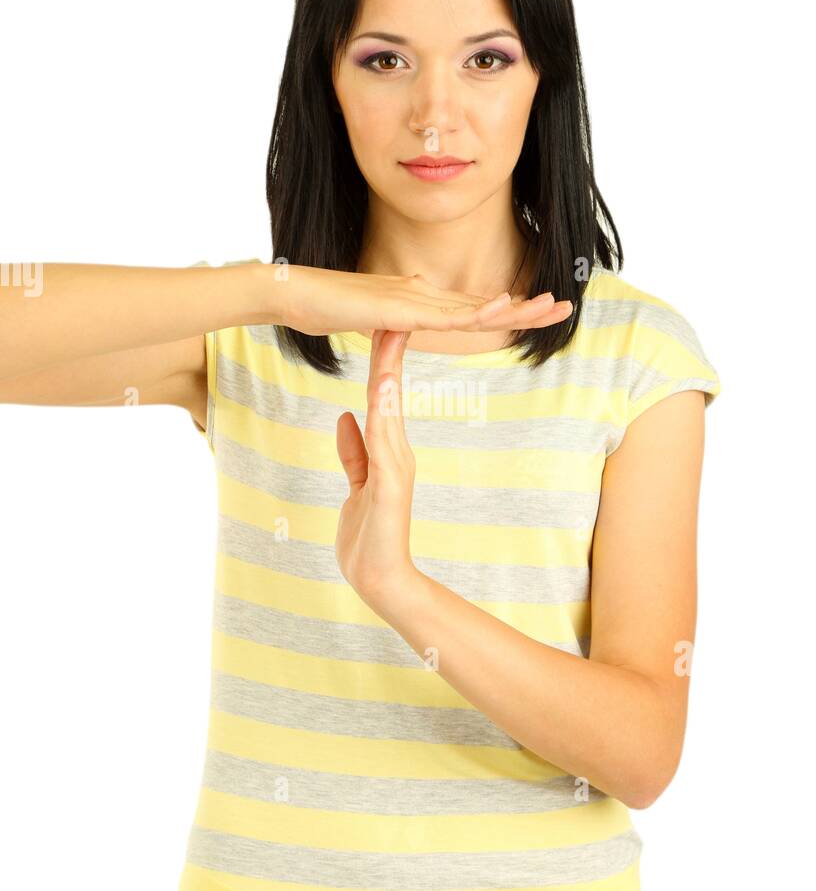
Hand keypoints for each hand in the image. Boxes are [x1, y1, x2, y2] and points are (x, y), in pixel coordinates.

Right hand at [276, 265, 572, 337]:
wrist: (296, 295)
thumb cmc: (327, 306)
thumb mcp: (370, 319)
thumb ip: (391, 320)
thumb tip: (403, 322)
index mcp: (422, 300)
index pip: (476, 307)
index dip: (512, 309)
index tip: (543, 312)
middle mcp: (426, 294)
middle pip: (488, 302)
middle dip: (529, 305)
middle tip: (568, 305)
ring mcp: (415, 298)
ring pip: (477, 305)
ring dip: (517, 306)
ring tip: (552, 304)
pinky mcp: (401, 309)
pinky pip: (446, 314)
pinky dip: (477, 311)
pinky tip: (503, 305)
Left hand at [334, 328, 417, 606]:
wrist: (380, 579)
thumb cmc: (368, 537)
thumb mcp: (355, 486)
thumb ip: (354, 453)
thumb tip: (344, 417)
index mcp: (388, 451)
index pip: (382, 396)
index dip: (381, 360)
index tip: (381, 323)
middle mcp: (397, 453)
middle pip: (390, 395)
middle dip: (391, 353)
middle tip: (395, 311)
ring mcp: (396, 469)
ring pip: (390, 413)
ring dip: (388, 375)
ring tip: (389, 338)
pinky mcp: (390, 488)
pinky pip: (384, 446)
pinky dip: (383, 418)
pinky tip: (380, 395)